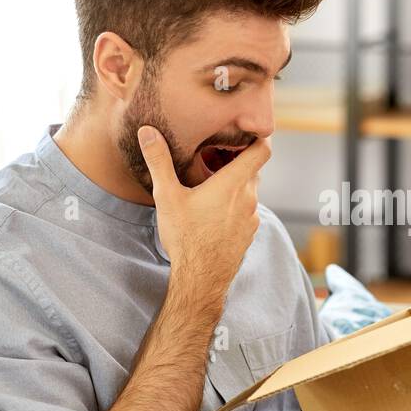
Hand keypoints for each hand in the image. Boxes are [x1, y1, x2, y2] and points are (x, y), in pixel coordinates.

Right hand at [137, 126, 270, 292]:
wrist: (200, 278)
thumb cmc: (185, 237)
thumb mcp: (167, 196)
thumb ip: (159, 161)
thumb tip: (147, 132)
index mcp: (233, 184)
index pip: (262, 151)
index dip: (259, 137)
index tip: (246, 131)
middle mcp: (249, 198)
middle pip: (253, 169)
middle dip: (238, 161)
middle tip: (216, 155)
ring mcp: (251, 217)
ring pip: (249, 191)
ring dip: (236, 184)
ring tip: (211, 183)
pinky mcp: (249, 233)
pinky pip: (247, 210)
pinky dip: (236, 204)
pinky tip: (214, 210)